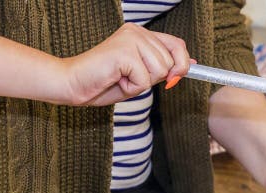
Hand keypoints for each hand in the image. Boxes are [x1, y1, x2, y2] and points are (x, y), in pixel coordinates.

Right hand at [61, 23, 190, 105]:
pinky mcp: (124, 51)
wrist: (74, 84)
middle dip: (155, 78)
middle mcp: (137, 31)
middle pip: (171, 62)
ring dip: (142, 83)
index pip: (178, 45)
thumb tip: (191, 65)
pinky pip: (145, 80)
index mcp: (141, 33)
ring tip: (121, 78)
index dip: (181, 65)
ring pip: (160, 71)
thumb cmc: (106, 82)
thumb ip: (164, 67)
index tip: (173, 78)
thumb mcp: (143, 75)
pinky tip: (116, 80)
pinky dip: (132, 88)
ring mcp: (130, 38)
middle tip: (130, 77)